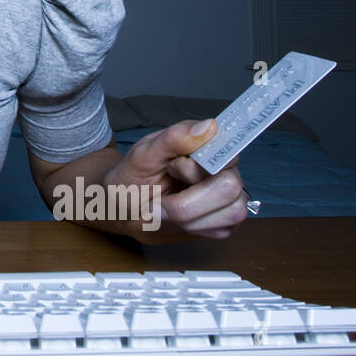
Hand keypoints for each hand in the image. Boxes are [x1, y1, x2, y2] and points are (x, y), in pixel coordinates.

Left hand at [106, 119, 247, 238]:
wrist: (124, 208)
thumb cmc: (133, 178)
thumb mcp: (143, 156)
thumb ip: (174, 138)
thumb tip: (209, 125)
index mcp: (205, 144)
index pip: (226, 152)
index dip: (198, 167)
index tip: (173, 169)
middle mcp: (223, 167)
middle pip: (230, 186)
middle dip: (188, 199)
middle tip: (161, 198)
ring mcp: (228, 195)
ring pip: (232, 212)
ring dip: (189, 216)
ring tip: (166, 208)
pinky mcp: (225, 219)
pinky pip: (224, 229)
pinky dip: (194, 228)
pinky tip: (178, 219)